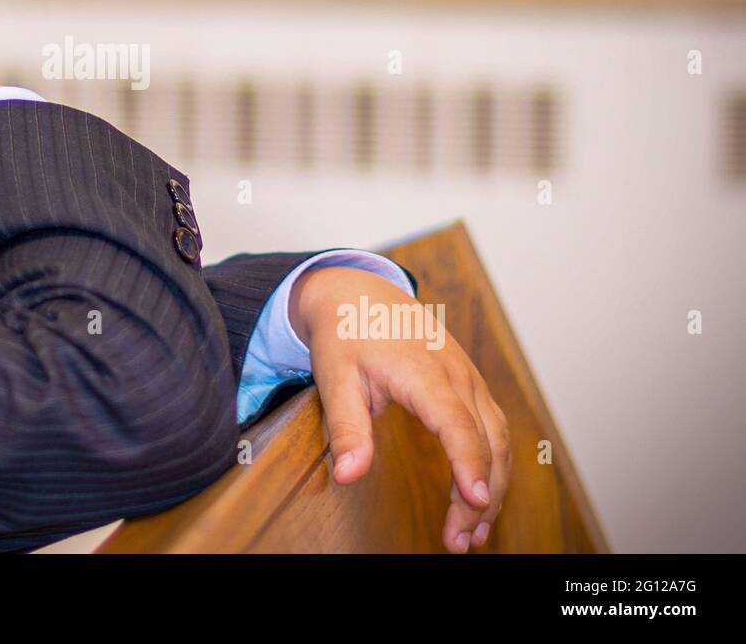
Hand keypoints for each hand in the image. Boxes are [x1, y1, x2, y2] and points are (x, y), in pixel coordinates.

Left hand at [291, 266, 511, 553]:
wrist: (358, 291)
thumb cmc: (345, 333)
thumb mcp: (334, 377)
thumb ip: (346, 427)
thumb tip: (348, 475)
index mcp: (424, 371)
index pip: (457, 423)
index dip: (469, 463)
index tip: (475, 501)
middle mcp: (456, 374)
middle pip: (487, 439)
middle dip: (481, 494)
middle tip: (459, 541)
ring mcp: (468, 378)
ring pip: (498, 438)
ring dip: (492, 486)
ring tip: (471, 534)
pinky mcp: (469, 385)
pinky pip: (492, 429)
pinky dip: (491, 465)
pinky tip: (478, 499)